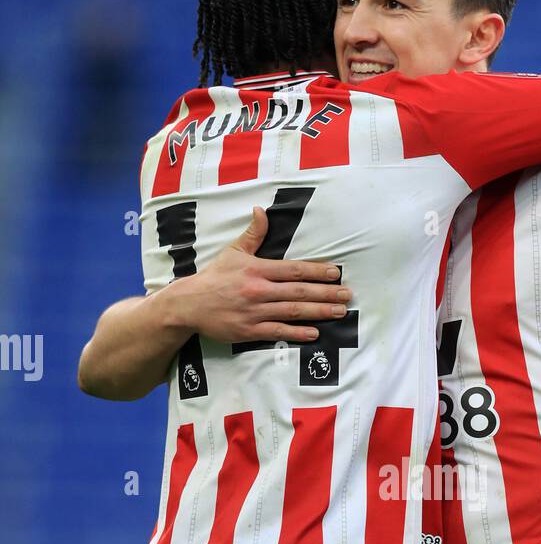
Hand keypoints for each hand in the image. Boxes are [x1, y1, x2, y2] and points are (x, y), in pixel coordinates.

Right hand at [167, 207, 350, 342]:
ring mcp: (255, 311)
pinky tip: (314, 333)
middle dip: (326, 293)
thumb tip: (262, 210)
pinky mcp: (250, 330)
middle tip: (347, 295)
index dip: (316, 271)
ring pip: (293, 312)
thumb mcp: (233, 252)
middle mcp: (259, 290)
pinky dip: (297, 333)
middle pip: (299, 291)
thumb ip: (253, 234)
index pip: (293, 269)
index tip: (335, 273)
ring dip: (319, 312)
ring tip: (339, 311)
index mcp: (257, 269)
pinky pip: (277, 331)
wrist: (189, 304)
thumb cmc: (214, 277)